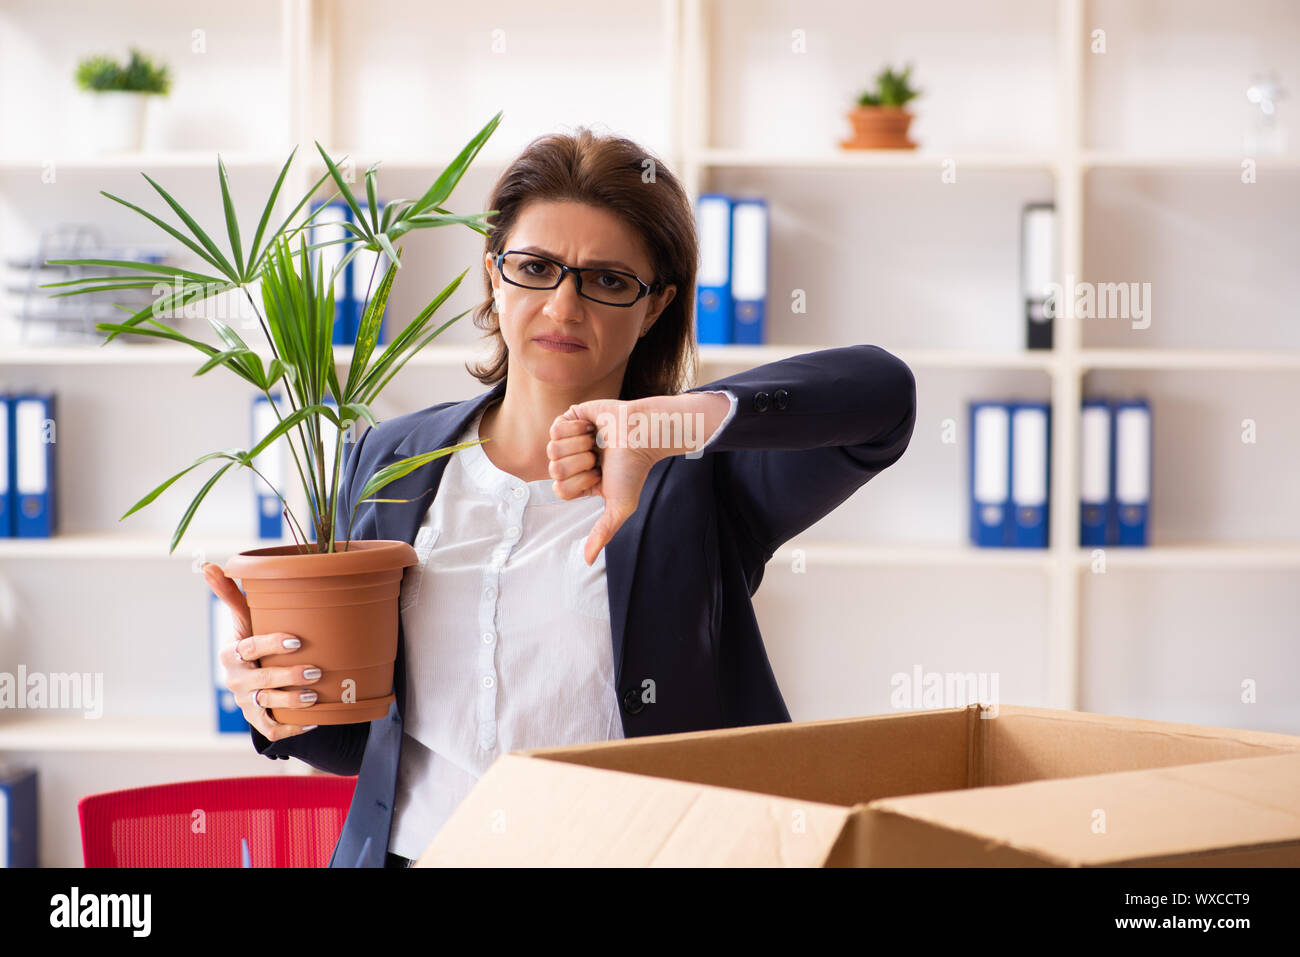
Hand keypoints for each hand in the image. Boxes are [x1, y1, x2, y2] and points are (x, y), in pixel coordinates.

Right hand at [203, 562, 321, 741]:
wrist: (251, 675)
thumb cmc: (251, 639)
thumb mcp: (242, 618)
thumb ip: (230, 594)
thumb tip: (208, 564)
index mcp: (231, 654)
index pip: (250, 648)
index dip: (271, 645)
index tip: (296, 641)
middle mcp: (236, 680)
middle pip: (261, 680)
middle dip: (289, 677)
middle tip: (316, 671)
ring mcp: (246, 702)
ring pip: (268, 706)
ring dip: (292, 703)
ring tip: (315, 696)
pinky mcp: (257, 720)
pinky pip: (271, 729)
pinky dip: (292, 728)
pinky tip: (316, 720)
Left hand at [548, 399, 662, 565]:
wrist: (643, 434)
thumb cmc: (634, 470)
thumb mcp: (620, 506)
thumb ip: (602, 533)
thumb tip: (588, 561)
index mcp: (579, 483)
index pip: (559, 489)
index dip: (579, 483)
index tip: (600, 475)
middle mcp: (571, 463)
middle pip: (553, 469)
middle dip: (580, 463)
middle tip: (599, 457)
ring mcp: (568, 440)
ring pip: (552, 448)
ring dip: (580, 445)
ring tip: (598, 442)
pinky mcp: (569, 417)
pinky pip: (555, 428)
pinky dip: (577, 429)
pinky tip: (592, 427)